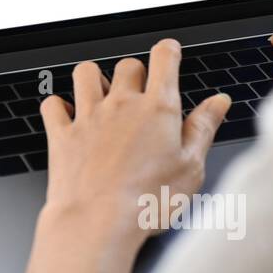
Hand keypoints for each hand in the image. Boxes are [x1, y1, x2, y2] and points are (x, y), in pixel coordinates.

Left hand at [39, 41, 231, 248]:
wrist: (97, 222)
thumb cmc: (148, 201)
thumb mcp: (191, 167)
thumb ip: (203, 128)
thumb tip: (218, 102)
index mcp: (156, 109)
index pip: (163, 59)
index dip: (168, 50)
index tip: (169, 51)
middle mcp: (120, 105)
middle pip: (127, 65)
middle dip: (136, 72)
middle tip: (141, 91)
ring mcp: (88, 117)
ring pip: (86, 73)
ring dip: (95, 78)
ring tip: (103, 94)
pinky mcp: (61, 134)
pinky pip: (53, 104)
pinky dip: (59, 106)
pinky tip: (67, 115)